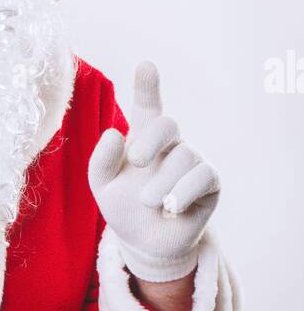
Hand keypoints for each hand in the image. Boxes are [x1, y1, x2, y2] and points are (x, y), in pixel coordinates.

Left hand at [87, 60, 220, 281]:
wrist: (146, 244)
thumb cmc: (124, 209)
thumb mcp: (102, 187)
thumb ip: (100, 161)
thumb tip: (114, 132)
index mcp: (143, 140)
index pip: (148, 107)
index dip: (148, 86)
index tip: (146, 66)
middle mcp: (170, 145)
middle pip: (167, 125)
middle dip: (150, 140)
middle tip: (136, 162)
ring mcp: (192, 161)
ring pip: (183, 156)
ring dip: (161, 182)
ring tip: (148, 202)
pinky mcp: (210, 182)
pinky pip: (203, 176)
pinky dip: (182, 192)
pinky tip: (170, 207)